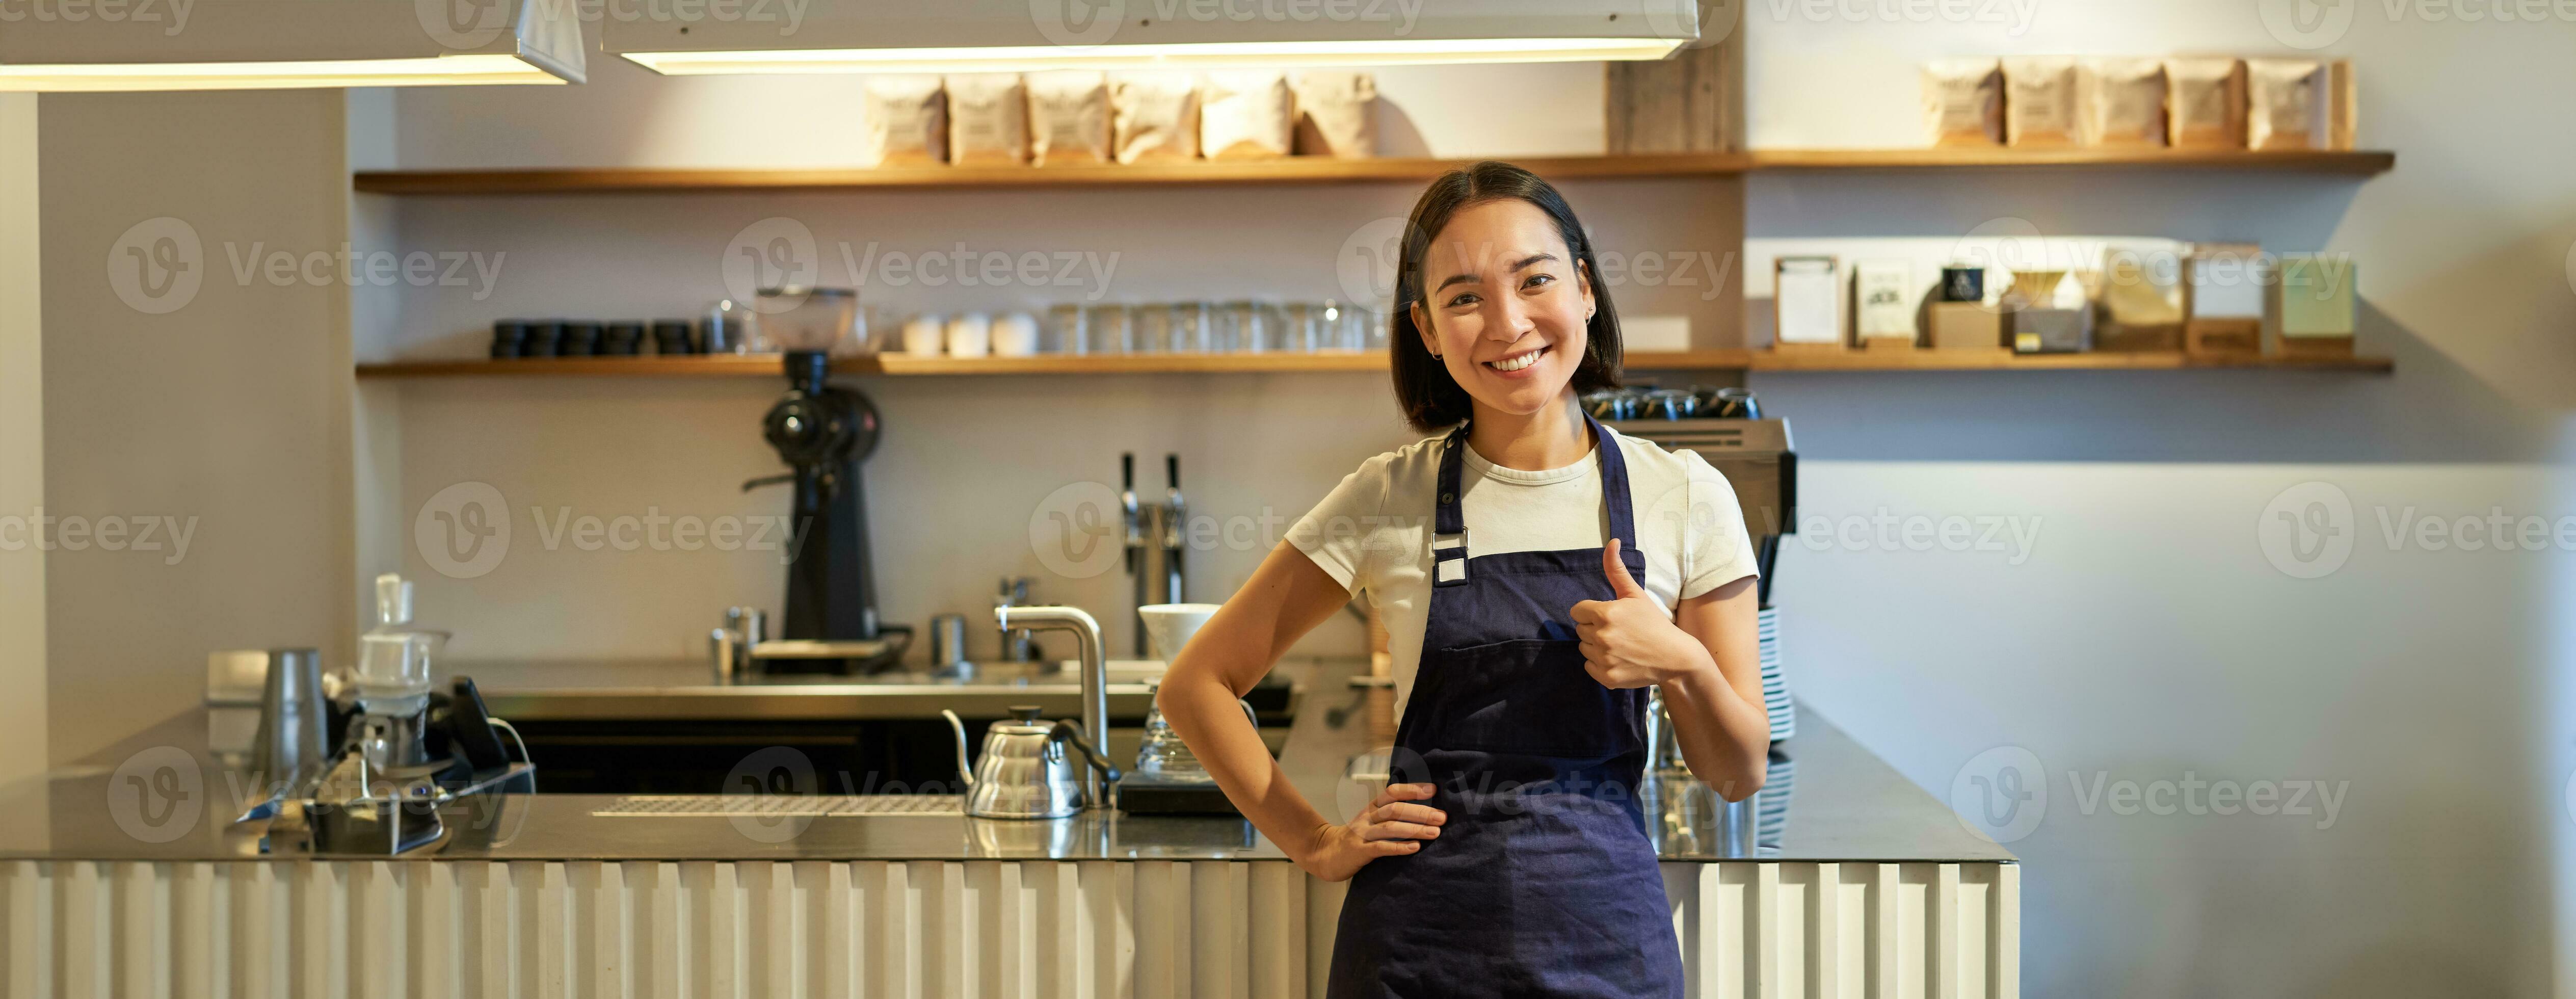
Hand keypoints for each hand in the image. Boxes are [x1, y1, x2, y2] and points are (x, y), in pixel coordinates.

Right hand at [1295, 782, 1444, 881]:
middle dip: (1420, 812)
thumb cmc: (1356, 839)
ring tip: (1435, 832)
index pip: (1392, 792)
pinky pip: (1381, 847)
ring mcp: (1361, 834)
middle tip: (1442, 817)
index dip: (1412, 789)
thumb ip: (1390, 817)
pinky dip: (1399, 847)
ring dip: (1415, 829)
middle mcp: (1366, 818)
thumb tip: (1423, 812)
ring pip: (1390, 827)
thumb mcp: (1370, 823)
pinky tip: (1415, 847)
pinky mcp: (1359, 851)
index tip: (1433, 790)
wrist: (1325, 855)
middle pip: (1395, 809)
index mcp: (1371, 808)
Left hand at [1571, 538, 1712, 689]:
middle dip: (1595, 628)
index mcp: (1606, 613)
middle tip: (1619, 631)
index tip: (1609, 616)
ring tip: (1620, 645)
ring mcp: (1603, 658)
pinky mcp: (1606, 677)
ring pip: (1584, 648)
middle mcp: (1602, 636)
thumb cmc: (1654, 622)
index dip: (1592, 612)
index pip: (1577, 611)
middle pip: (1580, 629)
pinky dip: (1600, 664)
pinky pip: (1589, 666)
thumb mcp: (1635, 594)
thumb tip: (1612, 541)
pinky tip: (1619, 659)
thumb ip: (1616, 569)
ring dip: (1597, 646)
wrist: (1675, 657)